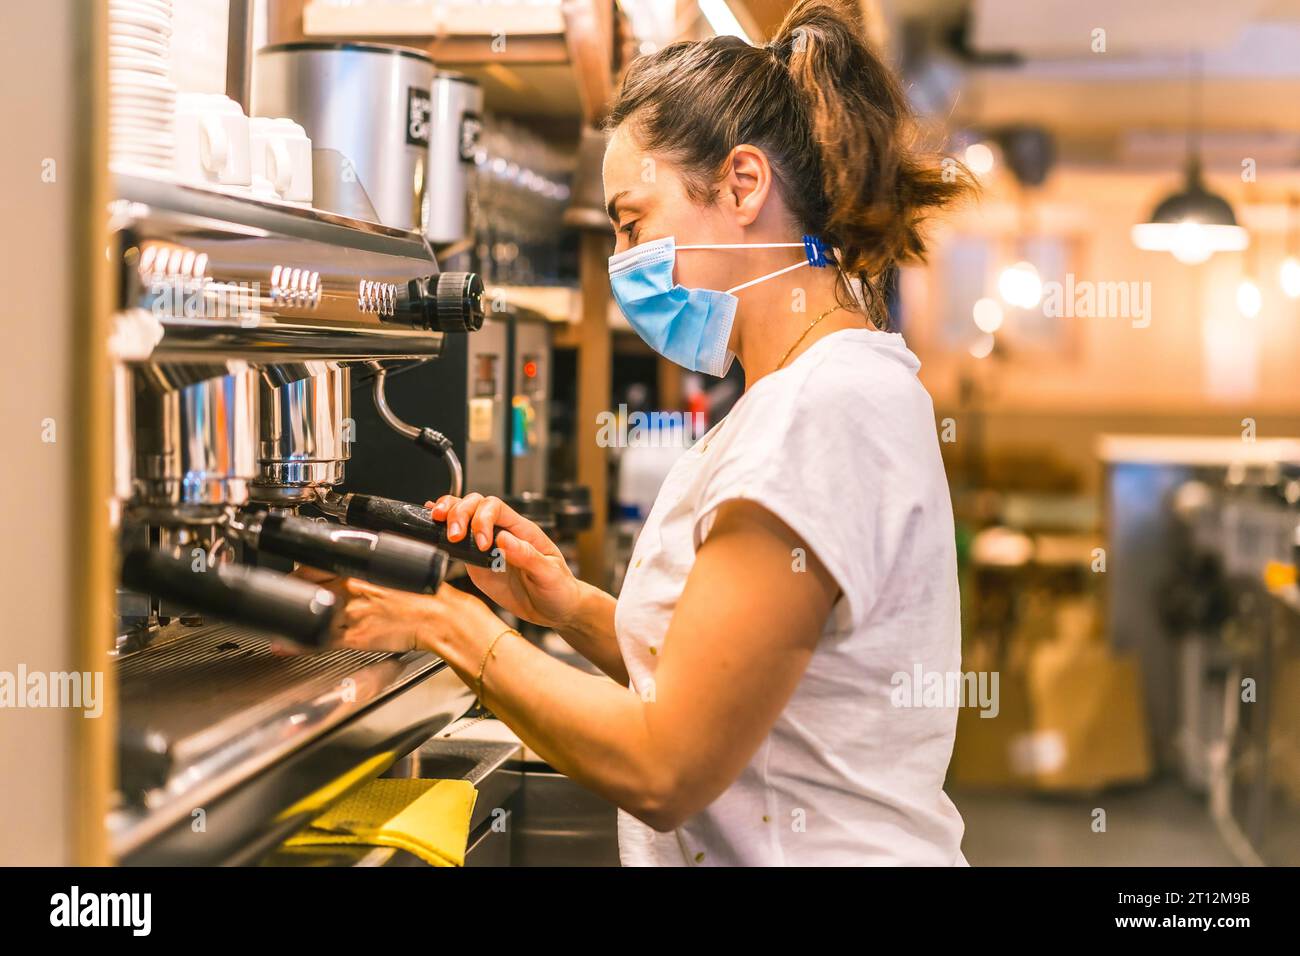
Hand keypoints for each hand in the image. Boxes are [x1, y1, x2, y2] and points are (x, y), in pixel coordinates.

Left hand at [285, 566, 503, 655]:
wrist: (442, 617)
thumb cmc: (426, 593)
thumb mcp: (396, 566)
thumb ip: (371, 565)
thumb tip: (354, 562)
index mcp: (361, 567)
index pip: (314, 563)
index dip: (300, 570)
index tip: (296, 576)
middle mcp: (352, 586)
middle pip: (304, 584)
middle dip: (291, 590)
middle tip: (288, 596)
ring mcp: (352, 612)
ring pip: (308, 611)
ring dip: (291, 617)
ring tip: (282, 624)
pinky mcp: (356, 636)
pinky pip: (320, 640)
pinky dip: (299, 644)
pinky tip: (286, 646)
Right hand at [430, 493, 581, 629]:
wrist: (555, 609)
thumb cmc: (558, 589)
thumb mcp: (549, 574)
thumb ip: (527, 556)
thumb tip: (504, 539)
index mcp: (522, 531)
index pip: (496, 507)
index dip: (483, 519)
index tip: (483, 544)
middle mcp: (502, 533)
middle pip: (476, 504)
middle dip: (460, 514)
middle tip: (455, 535)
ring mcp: (487, 547)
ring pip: (464, 516)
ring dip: (448, 514)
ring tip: (437, 521)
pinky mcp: (477, 563)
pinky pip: (458, 542)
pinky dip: (443, 528)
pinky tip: (432, 522)